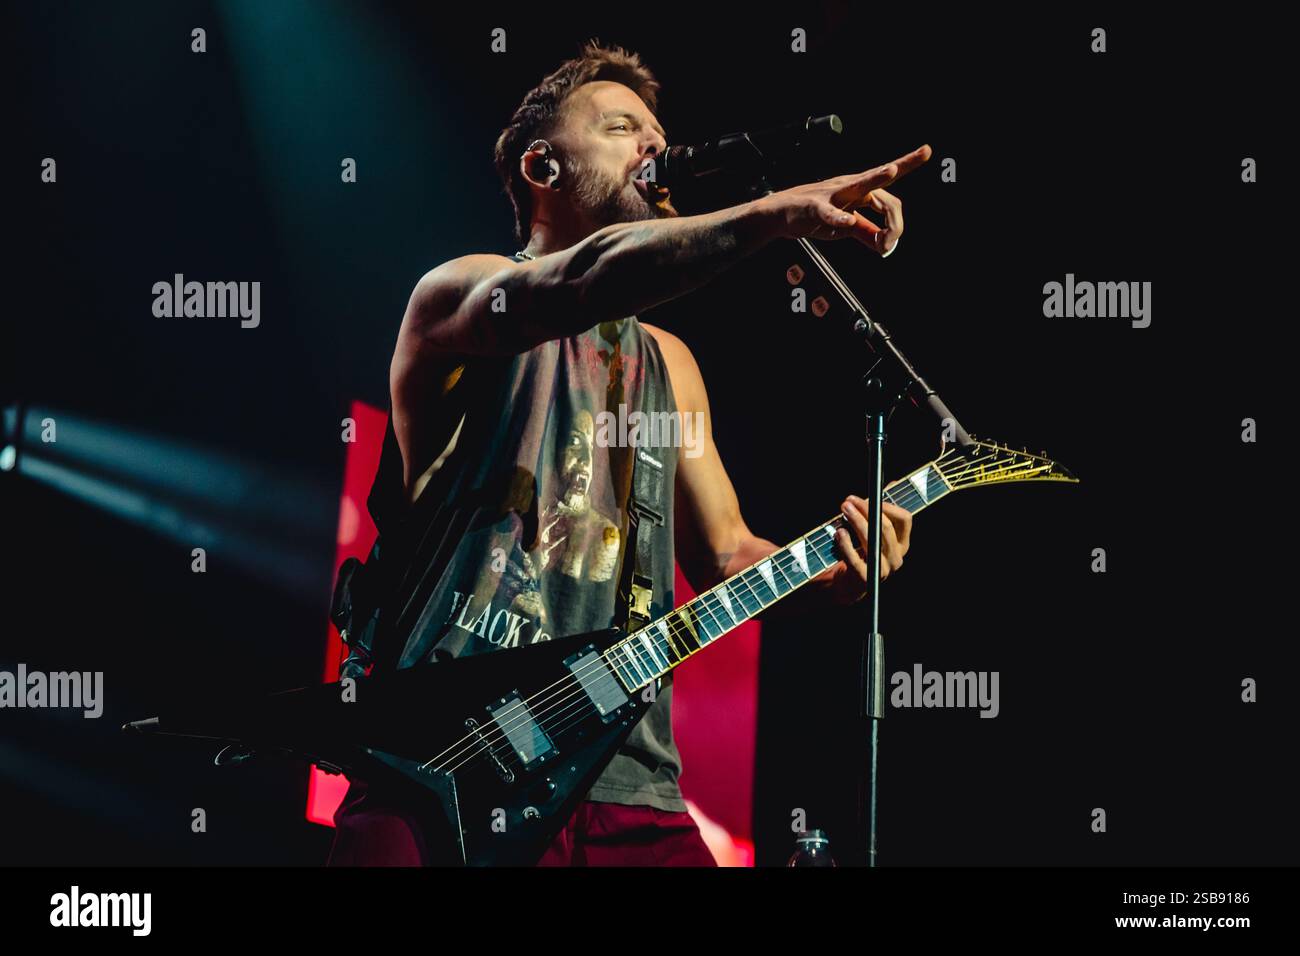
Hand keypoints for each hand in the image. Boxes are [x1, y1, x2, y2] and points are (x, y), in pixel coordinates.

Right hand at [761, 144, 930, 253]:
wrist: (782, 212)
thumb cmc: (814, 215)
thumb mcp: (846, 226)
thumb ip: (867, 232)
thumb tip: (885, 245)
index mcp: (861, 192)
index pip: (890, 202)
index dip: (895, 225)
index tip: (888, 246)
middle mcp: (851, 187)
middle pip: (883, 191)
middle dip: (899, 193)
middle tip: (905, 206)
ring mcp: (833, 194)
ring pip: (860, 185)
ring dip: (877, 177)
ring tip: (892, 170)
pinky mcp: (815, 206)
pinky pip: (829, 212)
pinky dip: (839, 218)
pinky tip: (848, 222)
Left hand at [824, 494, 912, 604]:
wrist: (848, 583)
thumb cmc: (861, 551)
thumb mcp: (873, 529)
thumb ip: (883, 508)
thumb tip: (894, 482)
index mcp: (902, 543)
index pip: (905, 519)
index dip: (888, 505)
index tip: (870, 496)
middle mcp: (896, 557)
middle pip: (885, 527)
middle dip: (866, 510)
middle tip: (849, 500)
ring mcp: (883, 570)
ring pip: (871, 539)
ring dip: (856, 521)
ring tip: (843, 509)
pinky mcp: (866, 579)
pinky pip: (855, 558)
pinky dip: (845, 543)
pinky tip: (838, 532)